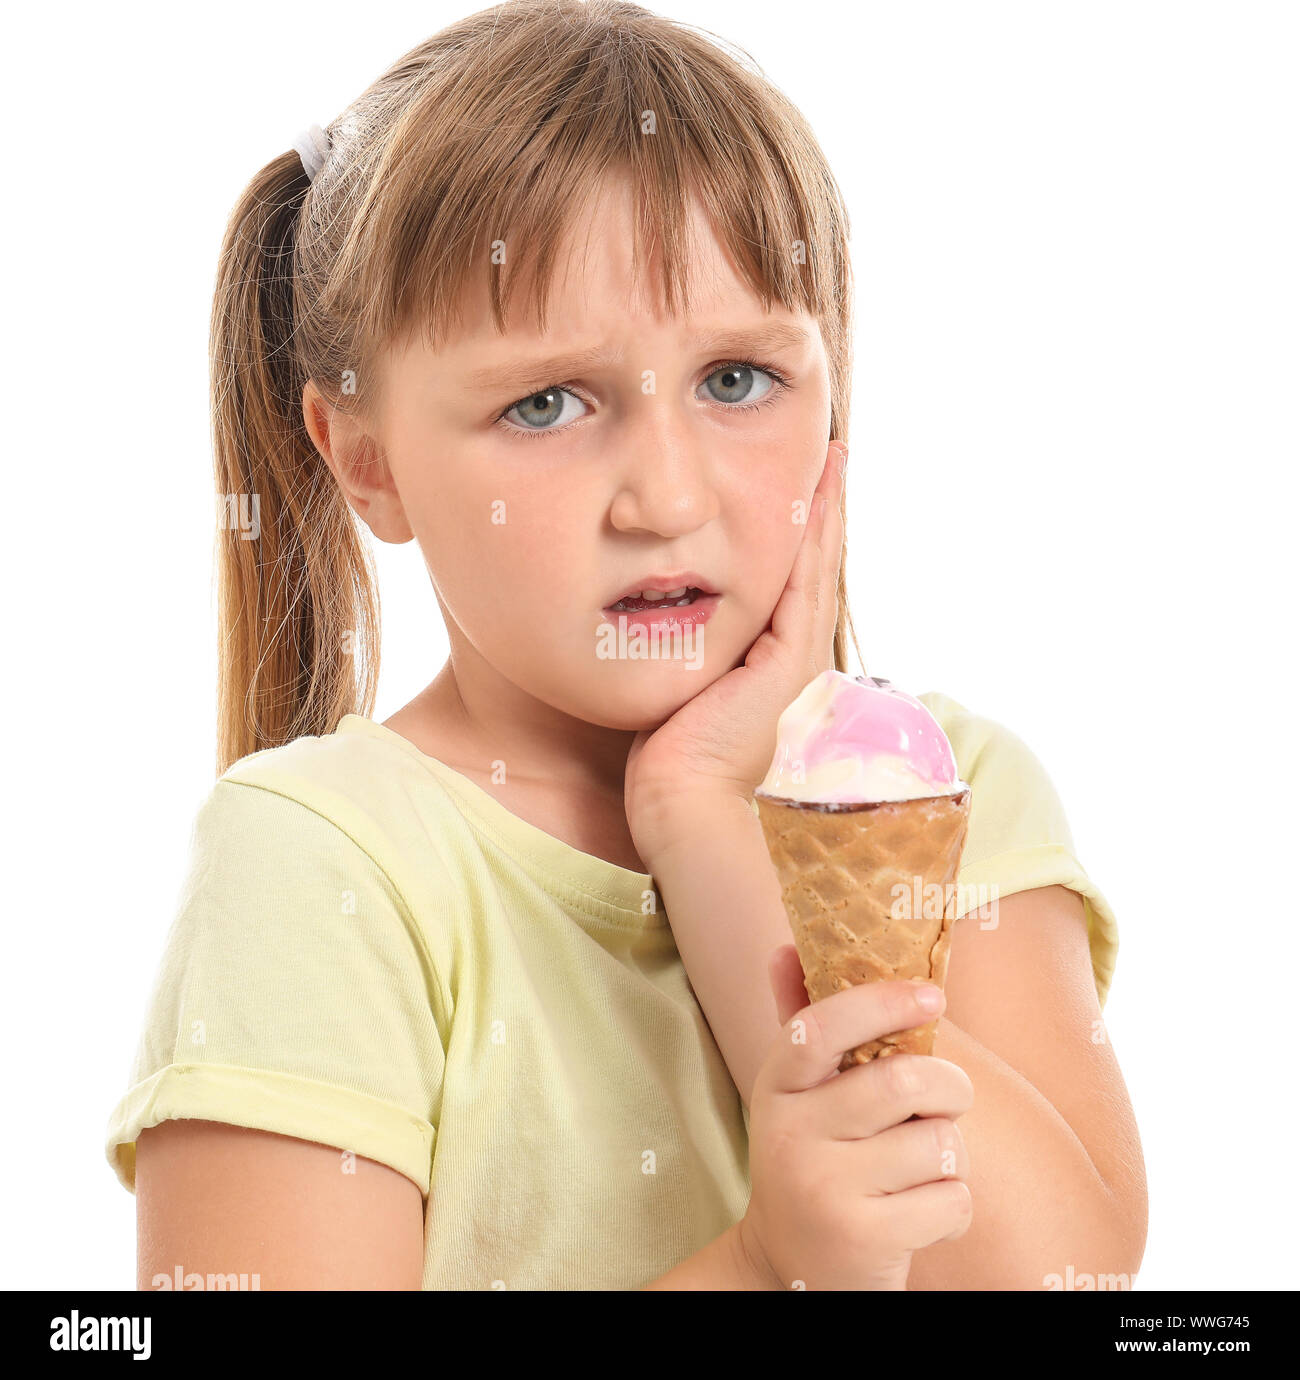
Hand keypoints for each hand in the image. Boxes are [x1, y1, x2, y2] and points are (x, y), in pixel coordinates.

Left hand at [625, 440, 847, 862]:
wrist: (679, 803)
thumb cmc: (662, 761)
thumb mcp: (669, 688)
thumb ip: (670, 654)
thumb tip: (639, 624)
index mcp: (765, 665)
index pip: (783, 583)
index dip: (791, 534)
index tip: (793, 484)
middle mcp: (790, 657)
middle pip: (807, 567)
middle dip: (815, 510)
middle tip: (826, 454)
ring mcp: (797, 658)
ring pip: (814, 565)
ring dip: (823, 508)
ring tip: (833, 455)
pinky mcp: (791, 658)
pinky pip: (805, 579)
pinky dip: (815, 532)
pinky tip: (819, 487)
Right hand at [736, 946, 973, 1290]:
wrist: (790, 1270)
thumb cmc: (816, 1161)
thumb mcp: (800, 1098)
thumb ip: (806, 1026)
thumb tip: (783, 945)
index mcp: (778, 1085)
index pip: (821, 1025)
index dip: (881, 1002)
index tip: (933, 996)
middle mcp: (791, 1134)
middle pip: (904, 1082)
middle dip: (951, 1087)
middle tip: (950, 1099)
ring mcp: (823, 1188)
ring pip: (937, 1144)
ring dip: (951, 1156)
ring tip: (922, 1170)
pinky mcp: (861, 1238)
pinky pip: (951, 1201)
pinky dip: (953, 1208)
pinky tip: (919, 1217)